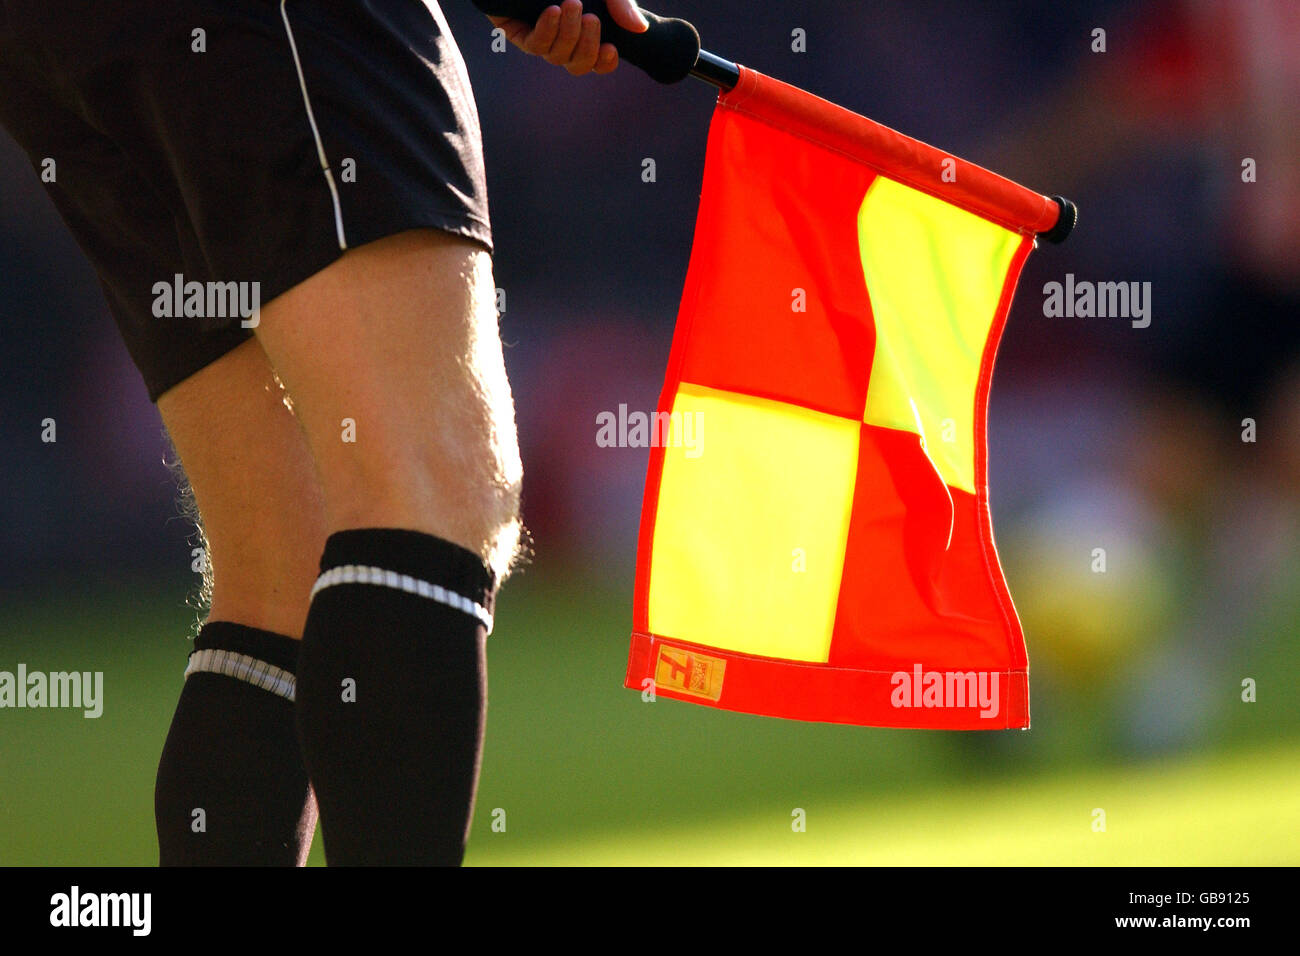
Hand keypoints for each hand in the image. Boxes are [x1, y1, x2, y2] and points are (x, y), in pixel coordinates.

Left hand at [488, 0, 649, 75]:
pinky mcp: (519, 33)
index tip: (611, 48)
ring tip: (573, 4)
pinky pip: (535, 46)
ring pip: (558, 57)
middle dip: (588, 46)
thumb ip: (621, 6)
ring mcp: (542, 39)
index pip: (598, 63)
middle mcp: (564, 41)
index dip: (605, 64)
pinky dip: (547, 31)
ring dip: (569, 34)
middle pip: (579, 65)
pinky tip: (554, 12)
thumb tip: (640, 29)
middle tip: (592, 17)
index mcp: (584, 34)